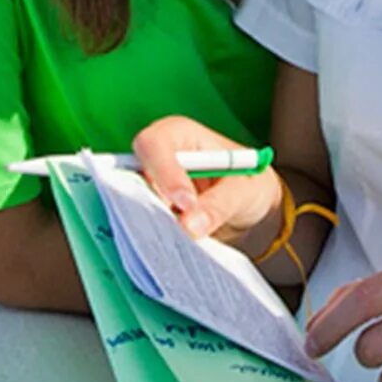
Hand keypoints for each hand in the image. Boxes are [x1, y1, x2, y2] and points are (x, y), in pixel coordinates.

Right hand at [131, 116, 282, 247]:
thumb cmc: (248, 186)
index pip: (154, 145)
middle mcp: (156, 157)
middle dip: (153, 203)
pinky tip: (175, 246)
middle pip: (134, 175)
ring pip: (133, 203)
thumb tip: (188, 226)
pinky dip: (154, 235)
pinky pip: (139, 223)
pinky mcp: (149, 210)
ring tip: (181, 240)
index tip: (185, 203)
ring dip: (154, 223)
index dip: (164, 173)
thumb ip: (219, 205)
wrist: (248, 210)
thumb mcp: (244, 191)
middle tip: (179, 228)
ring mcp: (149, 185)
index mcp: (179, 134)